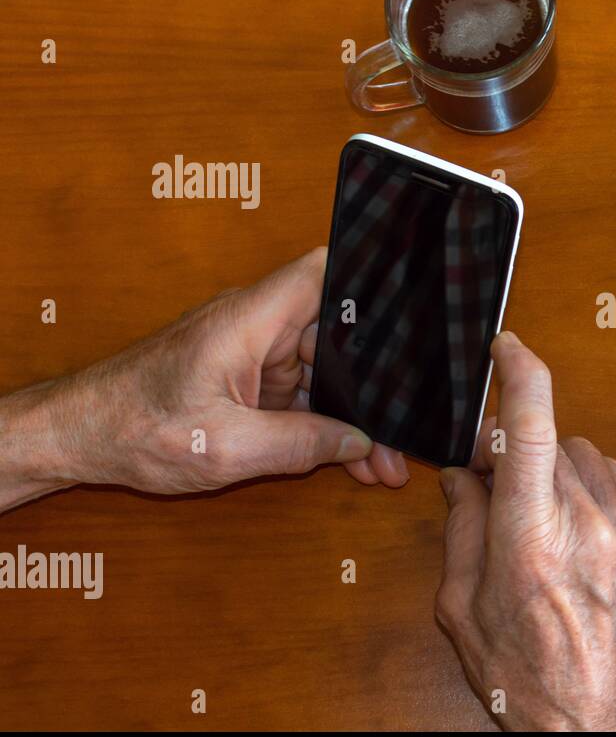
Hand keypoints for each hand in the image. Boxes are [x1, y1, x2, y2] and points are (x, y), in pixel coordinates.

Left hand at [0, 248, 407, 507]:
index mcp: (250, 320)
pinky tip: (351, 458)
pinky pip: (302, 394)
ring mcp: (253, 352)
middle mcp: (256, 325)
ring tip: (382, 463)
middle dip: (375, 385)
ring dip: (353, 416)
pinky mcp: (248, 379)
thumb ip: (300, 444)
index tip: (416, 310)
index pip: (322, 273)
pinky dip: (325, 425)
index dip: (372, 281)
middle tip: (401, 436)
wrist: (78, 438)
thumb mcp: (227, 449)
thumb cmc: (134, 429)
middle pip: (337, 335)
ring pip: (325, 372)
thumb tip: (359, 443)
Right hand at [435, 332, 615, 730]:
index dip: (519, 371)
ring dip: (550, 463)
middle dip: (512, 445)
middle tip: (487, 481)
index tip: (506, 347)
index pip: (529, 427)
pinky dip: (582, 482)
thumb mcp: (461, 606)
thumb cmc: (525, 674)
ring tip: (527, 509)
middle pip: (549, 436)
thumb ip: (460, 529)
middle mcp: (584, 523)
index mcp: (529, 538)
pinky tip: (564, 517)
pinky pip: (611, 476)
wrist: (593, 718)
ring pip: (582, 452)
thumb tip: (461, 479)